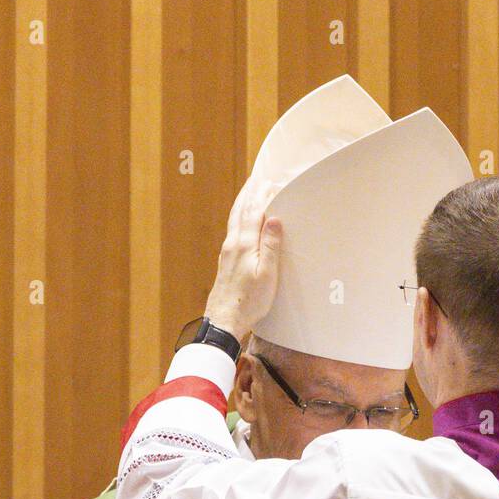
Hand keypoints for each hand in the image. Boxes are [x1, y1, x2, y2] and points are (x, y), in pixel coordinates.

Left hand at [205, 179, 282, 341]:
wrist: (224, 320)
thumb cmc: (249, 302)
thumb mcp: (267, 275)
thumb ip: (270, 245)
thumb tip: (274, 219)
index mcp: (244, 245)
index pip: (254, 212)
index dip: (263, 195)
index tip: (271, 182)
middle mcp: (233, 244)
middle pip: (240, 211)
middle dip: (250, 193)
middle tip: (257, 178)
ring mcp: (227, 252)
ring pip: (234, 219)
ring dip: (242, 202)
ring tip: (248, 192)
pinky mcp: (225, 262)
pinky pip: (232, 231)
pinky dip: (238, 217)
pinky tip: (240, 221)